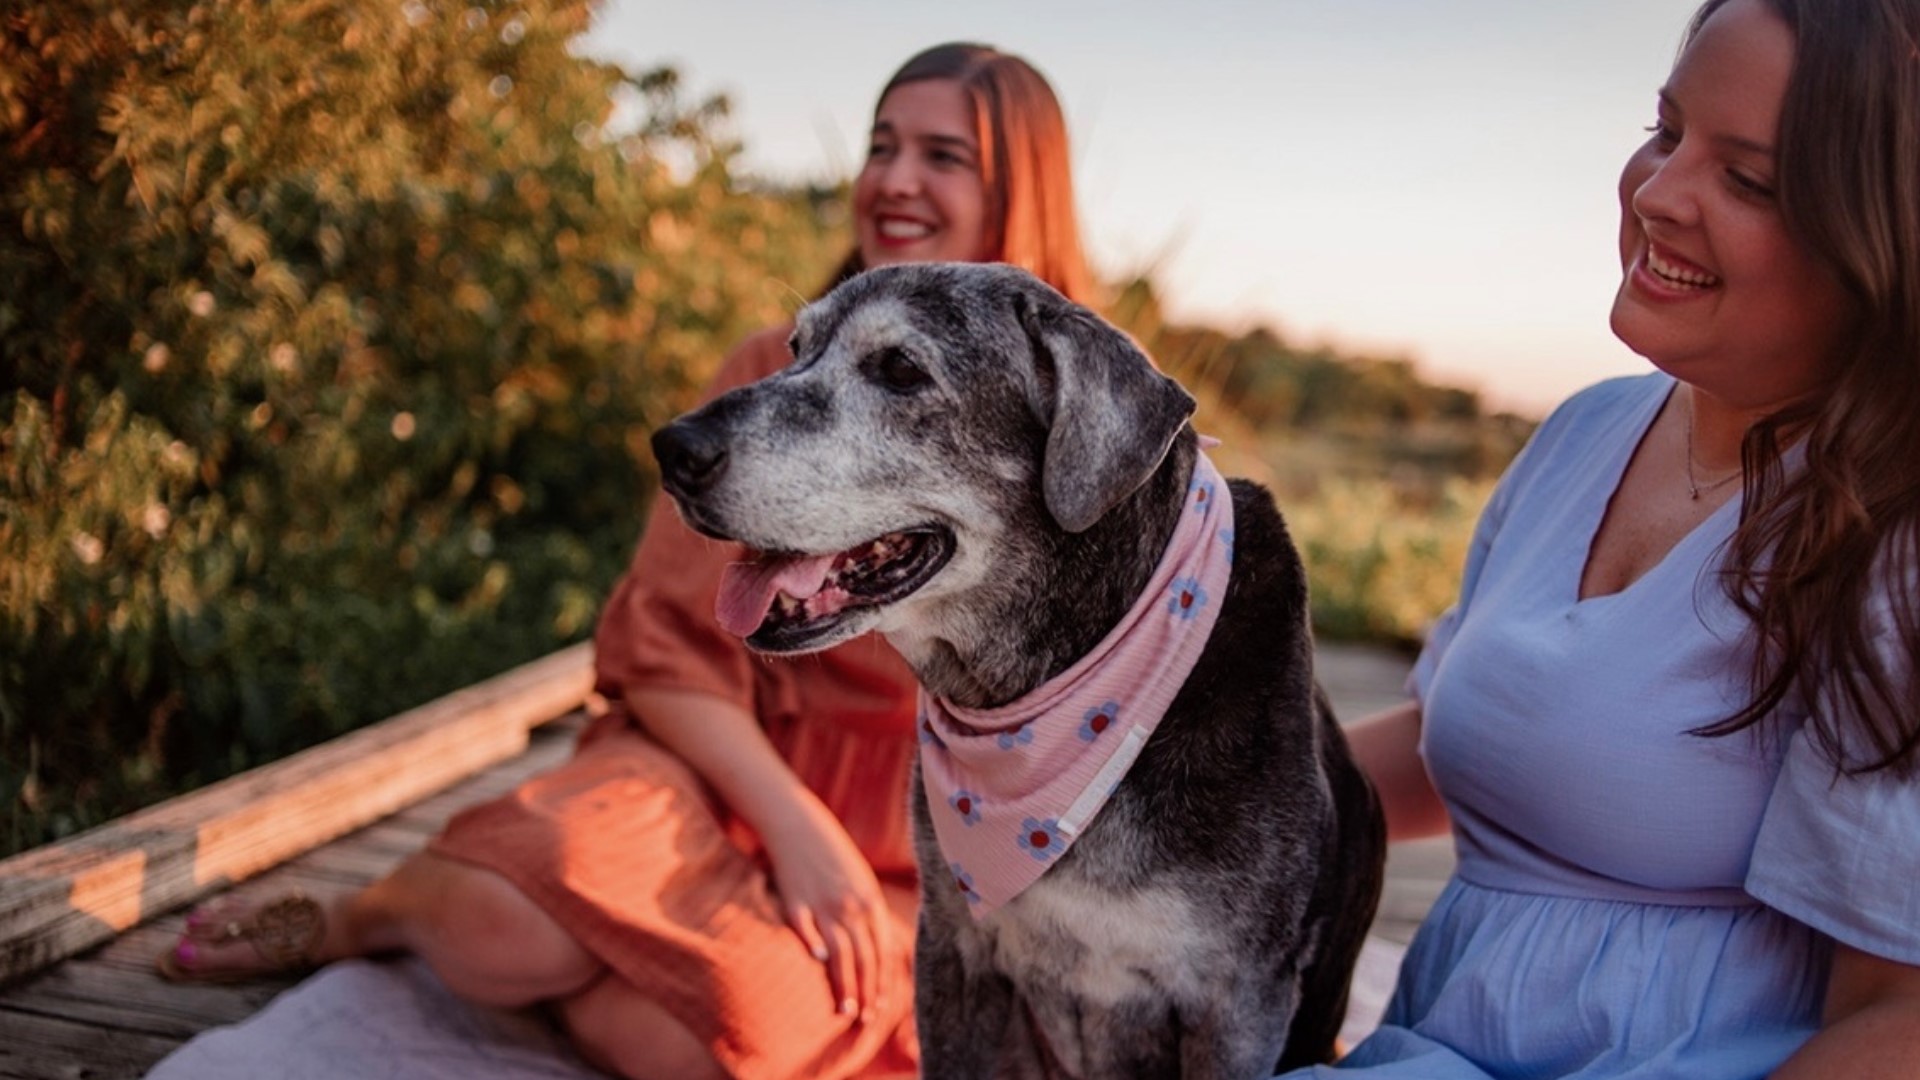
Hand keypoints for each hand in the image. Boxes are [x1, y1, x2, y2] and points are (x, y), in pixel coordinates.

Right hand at [761, 802, 893, 1024]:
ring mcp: (822, 903)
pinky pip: (805, 926)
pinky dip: (812, 943)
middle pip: (863, 956)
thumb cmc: (830, 855)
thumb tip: (879, 947)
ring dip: (845, 983)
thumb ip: (868, 913)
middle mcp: (850, 905)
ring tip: (846, 1011)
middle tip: (866, 1020)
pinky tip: (817, 962)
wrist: (797, 824)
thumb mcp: (859, 881)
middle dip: (867, 991)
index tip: (882, 1007)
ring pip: (839, 950)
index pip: (881, 951)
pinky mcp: (795, 900)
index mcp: (869, 901)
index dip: (883, 981)